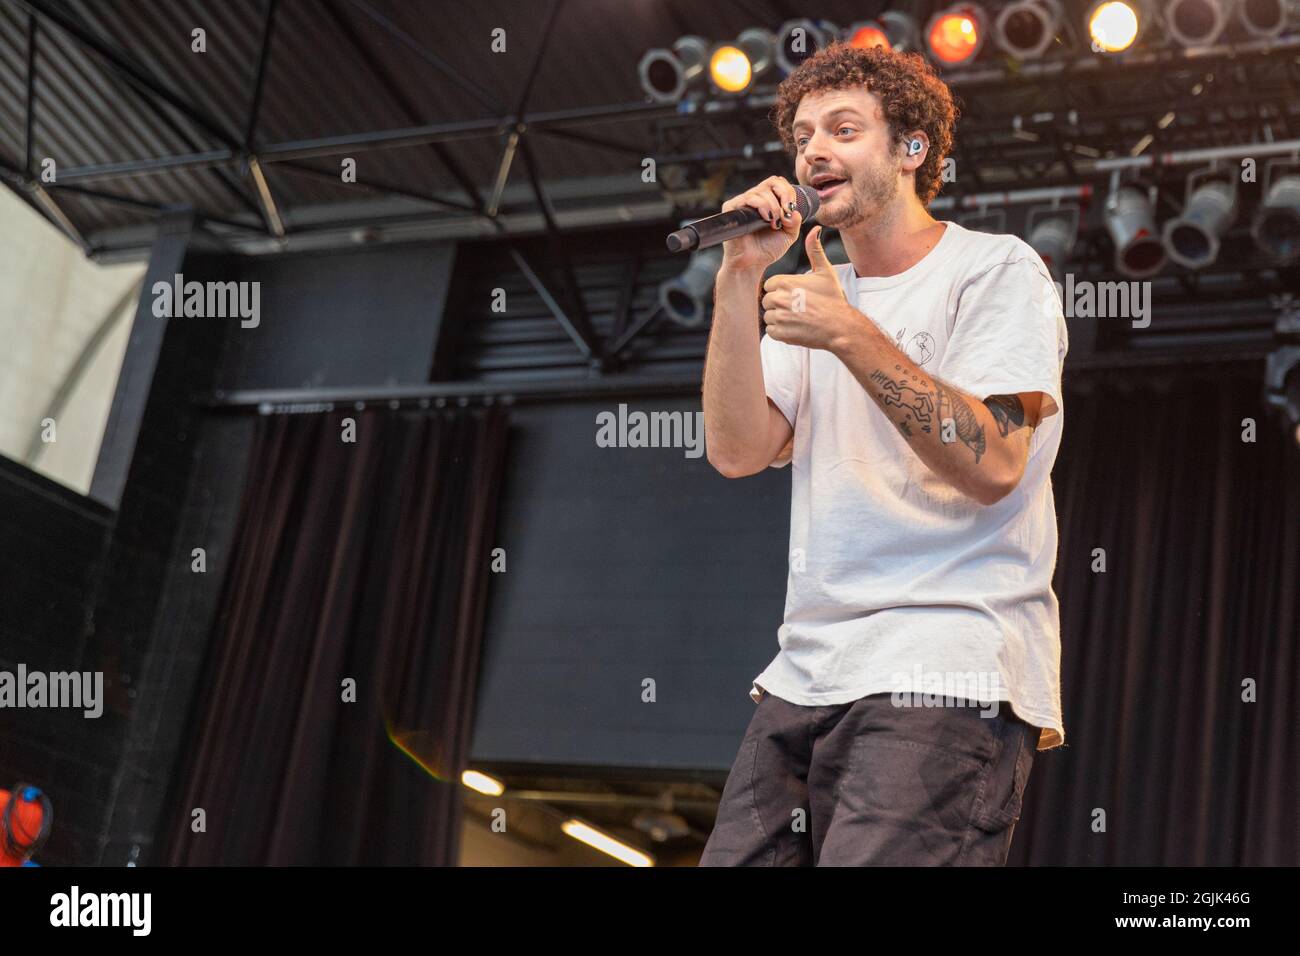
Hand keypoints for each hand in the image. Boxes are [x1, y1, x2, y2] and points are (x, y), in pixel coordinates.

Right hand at [718, 175, 803, 270]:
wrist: (751, 263)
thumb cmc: (767, 250)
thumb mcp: (789, 235)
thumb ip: (795, 221)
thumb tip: (794, 210)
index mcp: (768, 201)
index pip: (779, 183)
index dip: (788, 191)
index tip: (792, 208)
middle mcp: (755, 199)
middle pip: (772, 181)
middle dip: (784, 195)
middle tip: (786, 212)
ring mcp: (743, 202)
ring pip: (761, 191)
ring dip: (773, 206)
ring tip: (774, 223)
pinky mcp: (731, 208)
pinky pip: (748, 198)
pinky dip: (761, 205)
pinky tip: (765, 219)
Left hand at [760, 226, 856, 350]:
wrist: (839, 326)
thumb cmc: (833, 299)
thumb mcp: (825, 272)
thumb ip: (814, 251)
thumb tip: (815, 230)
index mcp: (785, 282)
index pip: (769, 285)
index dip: (779, 290)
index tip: (793, 294)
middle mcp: (778, 299)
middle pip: (767, 300)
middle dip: (778, 304)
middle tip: (796, 307)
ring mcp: (778, 317)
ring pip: (768, 316)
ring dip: (779, 318)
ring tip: (797, 318)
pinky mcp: (780, 333)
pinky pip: (771, 332)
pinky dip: (780, 331)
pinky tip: (795, 327)